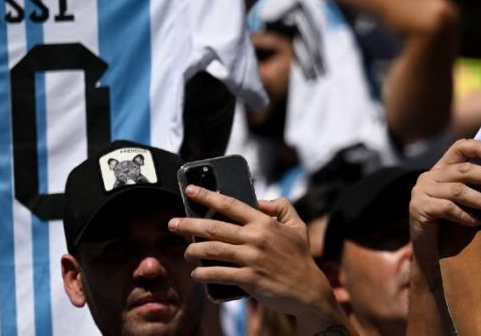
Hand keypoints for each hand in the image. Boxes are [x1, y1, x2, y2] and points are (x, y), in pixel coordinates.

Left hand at [168, 185, 341, 323]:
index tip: (191, 190)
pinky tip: (197, 274)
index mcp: (264, 223)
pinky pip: (219, 274)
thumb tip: (259, 201)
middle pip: (213, 227)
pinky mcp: (249, 279)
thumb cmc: (300, 257)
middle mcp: (255, 238)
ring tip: (186, 252)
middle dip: (188, 224)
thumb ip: (281, 206)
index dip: (208, 196)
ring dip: (193, 251)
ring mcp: (251, 259)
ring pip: (212, 250)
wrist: (307, 289)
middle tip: (173, 224)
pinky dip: (204, 274)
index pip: (231, 205)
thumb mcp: (297, 225)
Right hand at [410, 139, 480, 245]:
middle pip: (463, 170)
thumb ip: (476, 186)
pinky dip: (465, 215)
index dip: (478, 148)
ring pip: (457, 190)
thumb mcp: (465, 202)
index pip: (459, 147)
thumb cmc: (452, 227)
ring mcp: (421, 191)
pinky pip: (447, 208)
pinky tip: (478, 223)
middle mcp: (429, 176)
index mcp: (441, 169)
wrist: (430, 254)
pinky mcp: (419, 208)